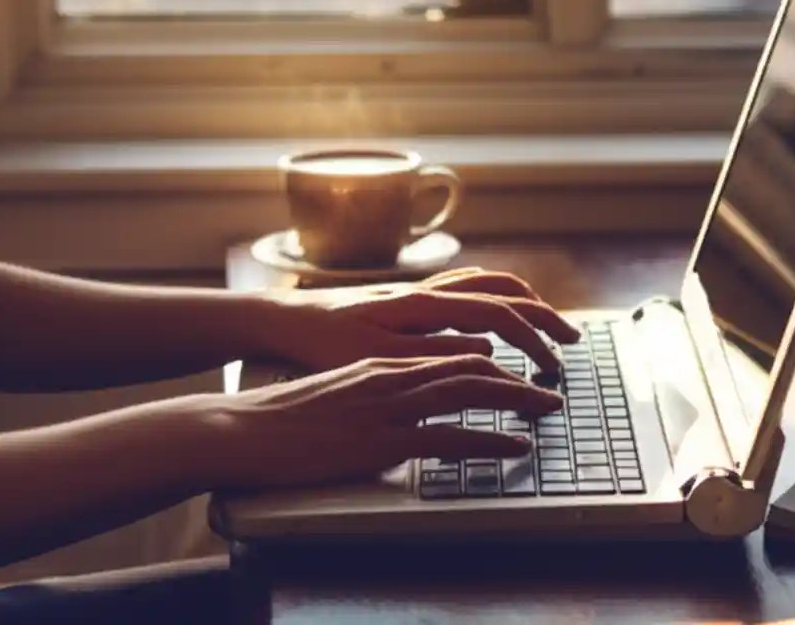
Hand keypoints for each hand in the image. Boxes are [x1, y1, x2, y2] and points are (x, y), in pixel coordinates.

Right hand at [211, 354, 562, 488]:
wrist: (241, 428)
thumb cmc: (284, 415)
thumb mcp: (341, 390)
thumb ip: (379, 389)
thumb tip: (407, 401)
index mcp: (383, 360)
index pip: (453, 350)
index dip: (496, 359)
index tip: (522, 368)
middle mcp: (392, 374)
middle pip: (473, 364)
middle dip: (519, 372)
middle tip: (553, 384)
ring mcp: (388, 405)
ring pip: (469, 391)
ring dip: (516, 398)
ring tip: (547, 406)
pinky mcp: (380, 440)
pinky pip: (449, 437)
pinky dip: (488, 439)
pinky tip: (514, 444)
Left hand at [261, 268, 580, 373]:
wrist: (288, 318)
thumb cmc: (326, 341)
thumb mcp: (377, 357)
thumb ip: (433, 353)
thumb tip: (487, 348)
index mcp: (426, 305)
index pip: (498, 315)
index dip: (532, 340)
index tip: (552, 368)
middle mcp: (430, 290)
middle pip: (505, 290)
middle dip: (544, 314)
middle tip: (571, 341)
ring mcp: (423, 289)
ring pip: (491, 283)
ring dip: (526, 302)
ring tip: (548, 325)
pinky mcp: (414, 297)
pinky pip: (471, 287)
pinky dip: (500, 297)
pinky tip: (501, 315)